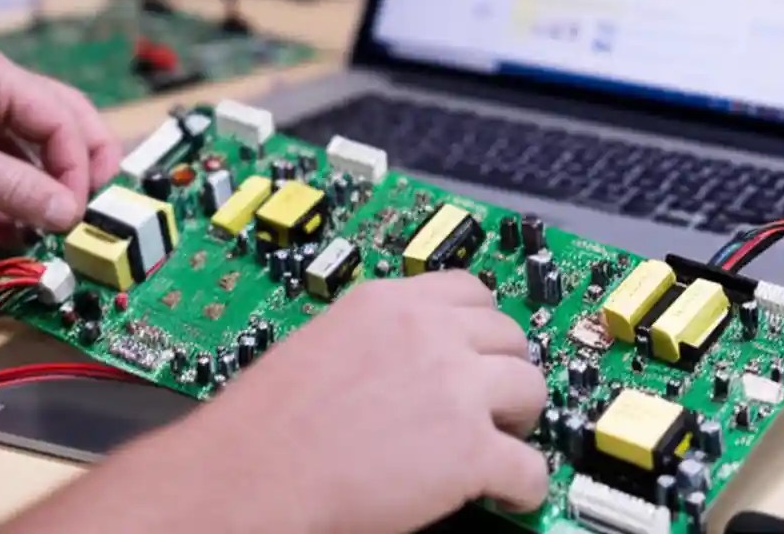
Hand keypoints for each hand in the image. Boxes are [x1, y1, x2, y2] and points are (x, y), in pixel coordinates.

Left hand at [0, 44, 120, 240]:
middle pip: (55, 131)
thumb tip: (67, 211)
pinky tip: (9, 231)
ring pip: (24, 158)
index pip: (63, 119)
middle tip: (89, 213)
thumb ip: (15, 188)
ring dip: (38, 195)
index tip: (78, 212)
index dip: (79, 167)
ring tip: (47, 232)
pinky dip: (5, 203)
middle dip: (75, 173)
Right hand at [206, 271, 548, 532]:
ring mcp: (455, 388)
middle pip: (509, 336)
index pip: (470, 290)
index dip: (481, 326)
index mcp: (387, 304)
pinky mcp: (470, 450)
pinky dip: (522, 485)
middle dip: (503, 370)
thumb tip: (402, 363)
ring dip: (518, 419)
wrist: (250, 475)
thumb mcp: (319, 342)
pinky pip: (530, 467)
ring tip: (496, 445)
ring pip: (533, 389)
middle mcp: (428, 334)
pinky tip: (501, 494)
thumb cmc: (263, 426)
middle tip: (487, 403)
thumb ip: (372, 339)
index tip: (480, 348)